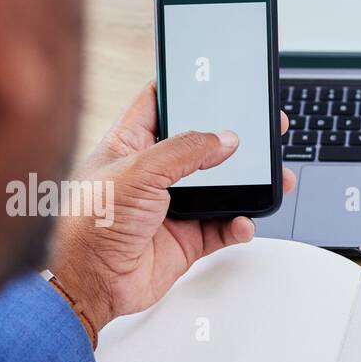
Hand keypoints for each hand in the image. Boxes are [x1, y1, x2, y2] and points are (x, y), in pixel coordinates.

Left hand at [48, 82, 296, 332]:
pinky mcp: (186, 240)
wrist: (88, 281)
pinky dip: (239, 225)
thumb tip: (225, 139)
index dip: (185, 90)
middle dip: (233, 139)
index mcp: (130, 144)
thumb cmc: (89, 223)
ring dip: (248, 186)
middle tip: (262, 128)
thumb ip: (186, 150)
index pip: (160, 104)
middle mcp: (152, 174)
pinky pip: (223, 229)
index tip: (214, 80)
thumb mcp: (138, 170)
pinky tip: (243, 221)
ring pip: (221, 189)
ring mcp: (172, 207)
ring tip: (272, 177)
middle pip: (202, 147)